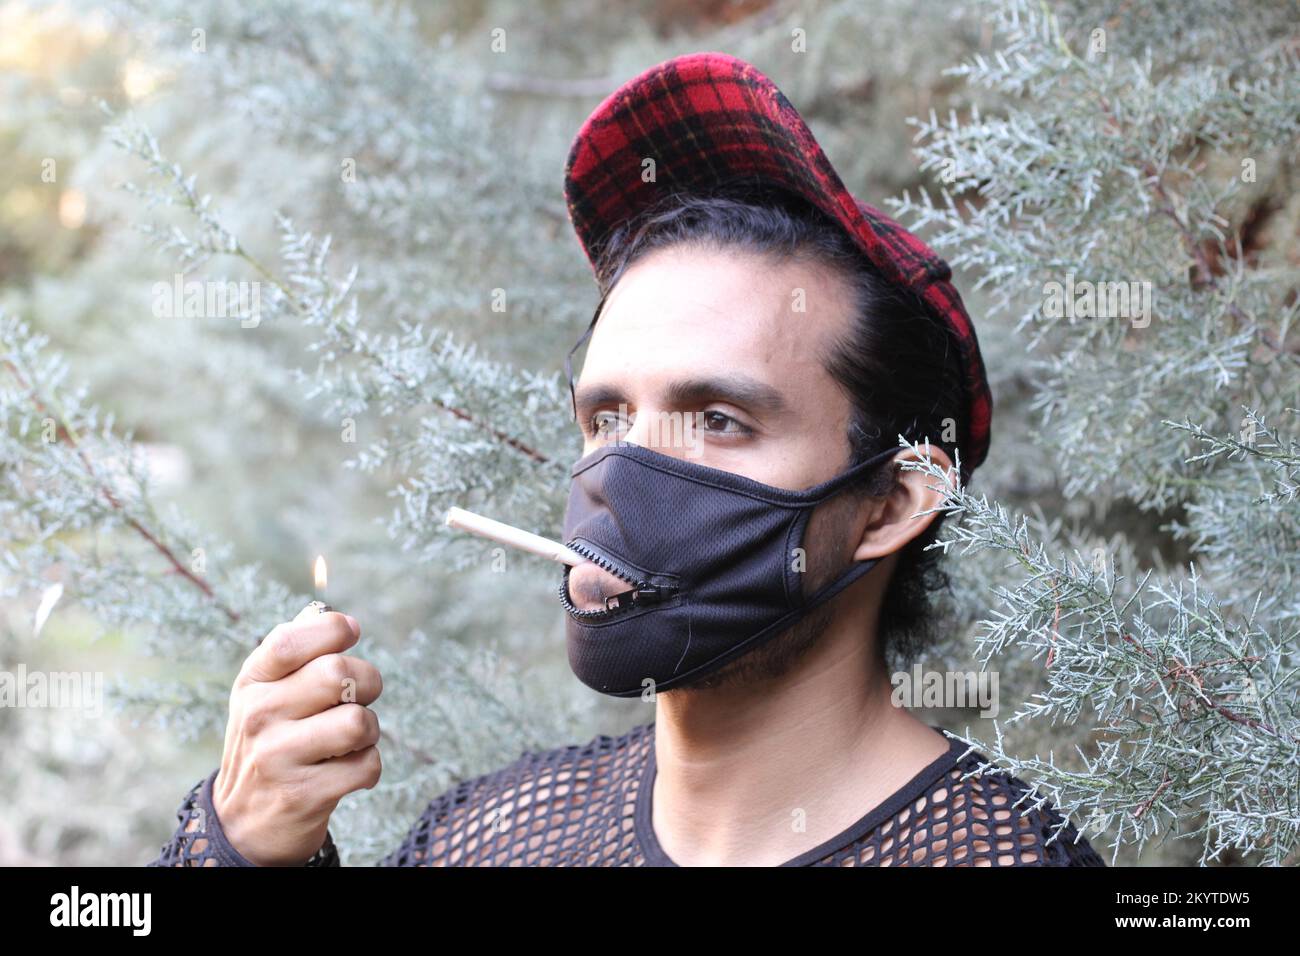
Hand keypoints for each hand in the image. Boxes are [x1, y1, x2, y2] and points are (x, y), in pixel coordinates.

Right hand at [212, 604, 382, 864]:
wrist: (244, 821)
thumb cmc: (271, 740)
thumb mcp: (266, 692)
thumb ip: (297, 651)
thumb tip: (338, 618)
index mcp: (253, 682)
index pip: (289, 640)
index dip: (331, 629)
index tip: (350, 633)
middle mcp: (259, 715)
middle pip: (338, 674)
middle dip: (368, 682)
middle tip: (359, 698)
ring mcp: (278, 757)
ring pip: (358, 722)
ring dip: (370, 730)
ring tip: (351, 740)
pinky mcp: (303, 795)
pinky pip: (367, 765)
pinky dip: (368, 767)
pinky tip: (347, 771)